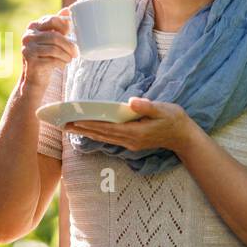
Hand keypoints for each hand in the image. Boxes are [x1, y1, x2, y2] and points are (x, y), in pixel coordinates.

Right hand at [20, 8, 77, 88]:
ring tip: (70, 59)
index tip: (72, 34)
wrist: (35, 78)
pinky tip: (62, 65)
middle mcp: (28, 36)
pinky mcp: (30, 61)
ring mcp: (27, 48)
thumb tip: (67, 9)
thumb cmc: (46, 56)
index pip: (52, 20)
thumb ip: (58, 25)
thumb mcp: (52, 39)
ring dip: (66, 55)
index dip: (65, 26)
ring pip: (54, 49)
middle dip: (69, 45)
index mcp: (33, 27)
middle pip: (55, 36)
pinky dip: (61, 63)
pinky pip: (52, 60)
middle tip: (76, 52)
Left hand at [65, 97, 195, 153]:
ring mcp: (130, 143)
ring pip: (103, 138)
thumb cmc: (174, 119)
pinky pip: (110, 138)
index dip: (90, 124)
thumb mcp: (163, 109)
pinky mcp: (131, 142)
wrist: (184, 137)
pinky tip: (88, 130)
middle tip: (63, 124)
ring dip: (86, 132)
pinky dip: (97, 134)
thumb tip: (131, 102)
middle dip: (82, 129)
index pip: (107, 128)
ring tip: (70, 127)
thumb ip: (147, 106)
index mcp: (135, 132)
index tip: (75, 121)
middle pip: (101, 134)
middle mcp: (130, 140)